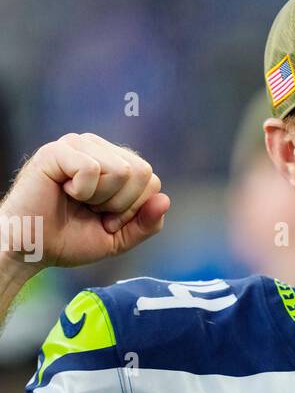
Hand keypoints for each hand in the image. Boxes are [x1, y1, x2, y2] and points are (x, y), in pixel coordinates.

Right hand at [0, 132, 169, 270]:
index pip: (151, 181)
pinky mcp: (58, 150)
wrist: (31, 248)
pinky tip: (63, 192)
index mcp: (115, 163)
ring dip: (100, 199)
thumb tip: (165, 200)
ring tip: (77, 202)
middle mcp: (98, 148)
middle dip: (120, 204)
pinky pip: (92, 169)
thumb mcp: (117, 238)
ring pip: (121, 170)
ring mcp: (78, 145)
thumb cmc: (68, 239)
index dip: (132, 210)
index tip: (105, 220)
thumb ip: (145, 224)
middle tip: (92, 212)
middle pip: (142, 172)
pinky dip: (82, 192)